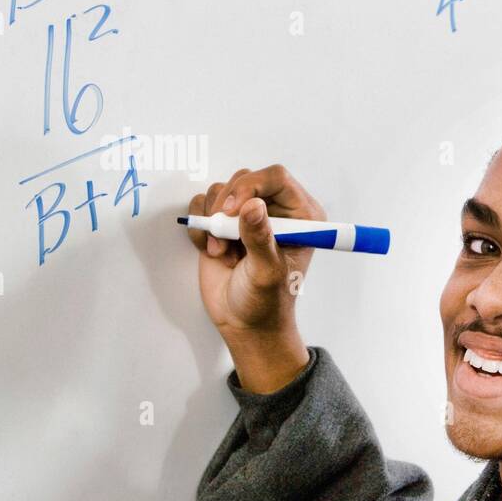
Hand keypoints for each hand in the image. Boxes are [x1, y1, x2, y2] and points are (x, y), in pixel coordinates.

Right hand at [186, 164, 324, 336]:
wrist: (244, 322)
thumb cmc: (266, 302)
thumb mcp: (267, 272)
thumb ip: (260, 238)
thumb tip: (253, 204)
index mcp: (301, 217)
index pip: (276, 178)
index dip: (251, 186)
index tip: (233, 210)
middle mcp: (276, 211)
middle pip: (246, 178)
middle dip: (227, 205)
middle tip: (223, 237)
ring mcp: (248, 216)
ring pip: (222, 190)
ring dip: (213, 219)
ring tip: (222, 250)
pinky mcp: (224, 224)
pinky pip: (203, 205)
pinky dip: (200, 225)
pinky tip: (211, 249)